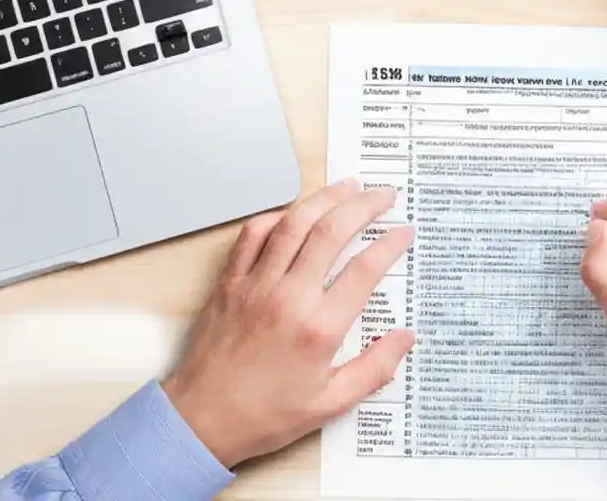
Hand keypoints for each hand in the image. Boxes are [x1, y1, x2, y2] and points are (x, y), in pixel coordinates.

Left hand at [163, 179, 414, 467]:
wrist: (201, 420)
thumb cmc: (264, 415)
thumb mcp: (331, 403)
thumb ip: (374, 368)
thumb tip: (405, 338)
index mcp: (319, 328)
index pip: (365, 269)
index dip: (390, 243)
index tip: (404, 232)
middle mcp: (289, 297)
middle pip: (332, 232)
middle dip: (364, 206)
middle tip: (384, 195)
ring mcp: (256, 285)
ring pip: (295, 223)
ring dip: (325, 198)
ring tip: (348, 187)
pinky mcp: (231, 283)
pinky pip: (254, 235)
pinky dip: (278, 216)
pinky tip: (295, 212)